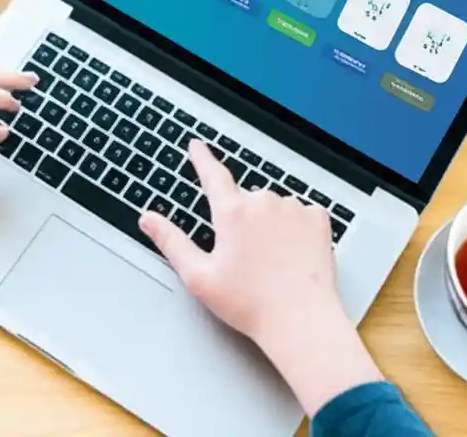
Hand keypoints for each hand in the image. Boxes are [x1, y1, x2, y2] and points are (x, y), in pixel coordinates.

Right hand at [138, 140, 338, 344]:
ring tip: (271, 263)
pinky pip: (300, 215)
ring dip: (269, 226)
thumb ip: (171, 241)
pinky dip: (295, 230)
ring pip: (273, 208)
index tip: (197, 146)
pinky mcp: (318, 219)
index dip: (202, 159)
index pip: (212, 174)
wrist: (301, 320)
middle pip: (245, 201)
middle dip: (242, 222)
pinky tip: (292, 255)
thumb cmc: (251, 304)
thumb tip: (148, 219)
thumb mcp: (199, 276)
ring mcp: (294, 208)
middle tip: (245, 259)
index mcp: (233, 213)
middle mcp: (264, 202)